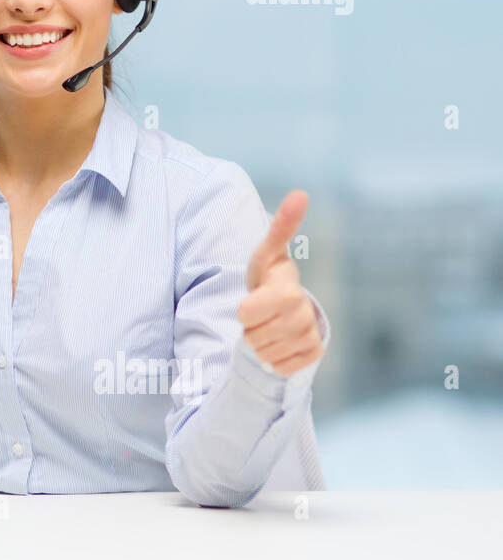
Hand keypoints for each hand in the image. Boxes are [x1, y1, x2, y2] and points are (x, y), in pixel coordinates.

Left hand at [237, 189, 324, 376]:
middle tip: (259, 313)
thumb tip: (301, 193)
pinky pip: (279, 366)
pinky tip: (280, 342)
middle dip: (249, 328)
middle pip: (253, 336)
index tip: (254, 297)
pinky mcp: (314, 353)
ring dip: (259, 343)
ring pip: (264, 353)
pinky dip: (273, 359)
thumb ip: (280, 227)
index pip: (246, 313)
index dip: (244, 310)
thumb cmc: (269, 277)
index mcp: (288, 289)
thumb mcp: (265, 253)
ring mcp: (311, 334)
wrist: (286, 307)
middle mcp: (304, 313)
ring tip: (268, 325)